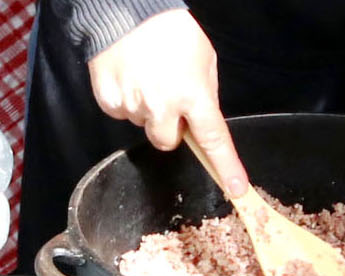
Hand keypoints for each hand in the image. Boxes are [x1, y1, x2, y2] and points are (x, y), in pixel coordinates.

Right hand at [88, 10, 248, 195]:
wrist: (127, 7)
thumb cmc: (171, 28)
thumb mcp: (204, 58)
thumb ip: (205, 94)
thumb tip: (201, 120)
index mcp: (193, 94)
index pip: (214, 139)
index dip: (226, 166)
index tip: (236, 189)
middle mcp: (163, 105)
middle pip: (167, 142)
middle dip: (169, 126)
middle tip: (167, 97)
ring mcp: (133, 104)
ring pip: (143, 125)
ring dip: (146, 109)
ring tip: (146, 75)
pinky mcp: (108, 99)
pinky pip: (120, 113)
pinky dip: (125, 99)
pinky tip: (128, 75)